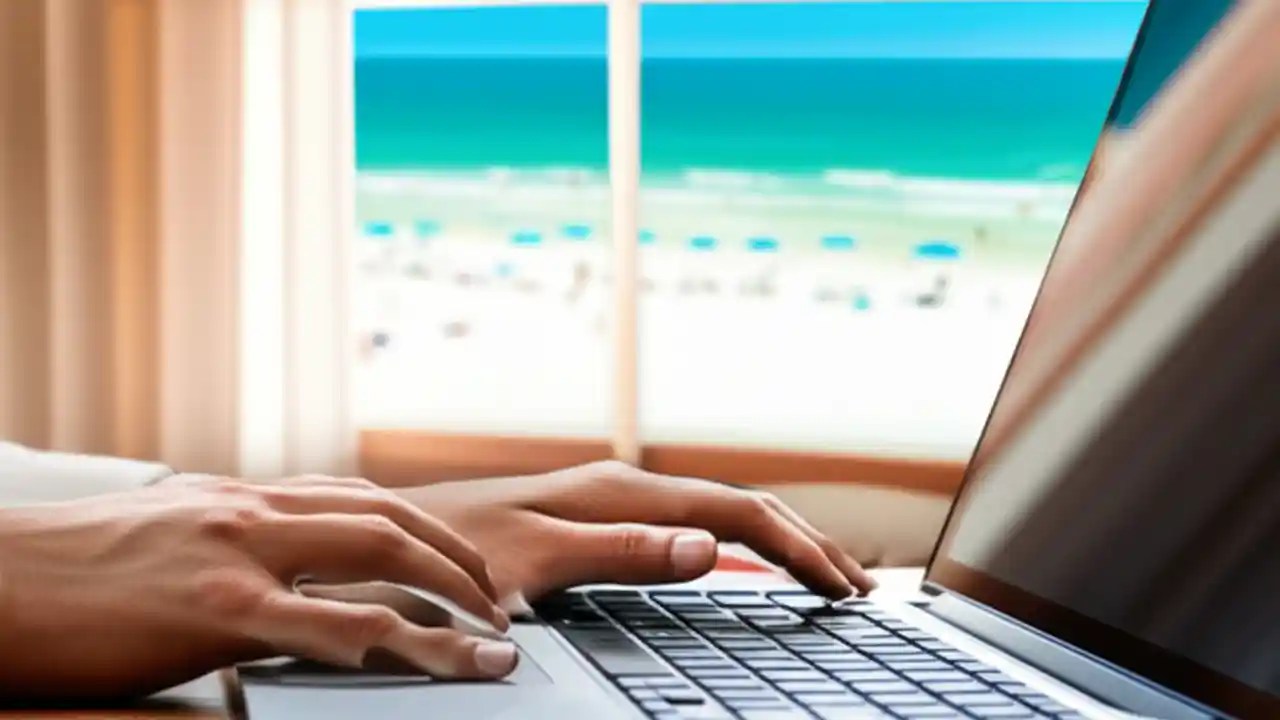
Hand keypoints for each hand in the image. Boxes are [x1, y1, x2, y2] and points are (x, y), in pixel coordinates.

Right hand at [0, 475, 514, 700]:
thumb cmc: (74, 567)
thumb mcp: (170, 530)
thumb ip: (235, 535)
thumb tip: (284, 559)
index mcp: (247, 498)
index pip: (366, 501)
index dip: (430, 531)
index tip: (466, 566)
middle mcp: (255, 513)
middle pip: (390, 523)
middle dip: (459, 564)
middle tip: (500, 607)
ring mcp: (238, 556)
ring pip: (374, 560)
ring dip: (447, 599)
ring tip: (488, 643)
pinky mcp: (210, 609)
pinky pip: (312, 619)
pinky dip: (373, 637)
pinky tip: (412, 658)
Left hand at [396, 462, 875, 605]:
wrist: (393, 541)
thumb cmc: (451, 554)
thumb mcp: (536, 562)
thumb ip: (623, 552)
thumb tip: (709, 548)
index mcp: (617, 493)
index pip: (733, 515)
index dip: (795, 550)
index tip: (843, 588)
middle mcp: (620, 489)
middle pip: (735, 509)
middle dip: (802, 542)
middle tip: (858, 585)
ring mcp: (608, 502)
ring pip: (714, 516)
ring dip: (775, 542)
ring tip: (822, 572)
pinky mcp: (594, 521)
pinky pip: (685, 528)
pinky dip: (732, 547)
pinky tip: (742, 564)